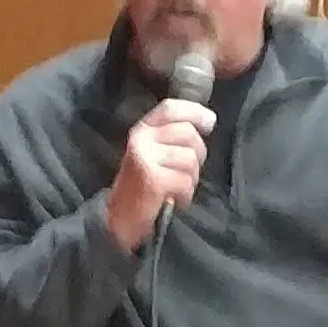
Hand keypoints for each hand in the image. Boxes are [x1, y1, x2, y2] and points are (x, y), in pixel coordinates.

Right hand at [104, 98, 215, 250]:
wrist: (118, 217)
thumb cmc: (142, 185)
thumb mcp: (154, 153)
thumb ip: (174, 135)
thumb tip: (208, 119)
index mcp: (143, 129)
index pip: (171, 108)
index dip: (194, 111)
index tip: (209, 121)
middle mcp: (142, 139)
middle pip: (188, 133)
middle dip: (197, 155)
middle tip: (185, 173)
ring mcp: (145, 157)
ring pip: (190, 159)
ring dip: (190, 179)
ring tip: (176, 188)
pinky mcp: (152, 179)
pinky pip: (185, 181)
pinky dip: (184, 195)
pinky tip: (173, 199)